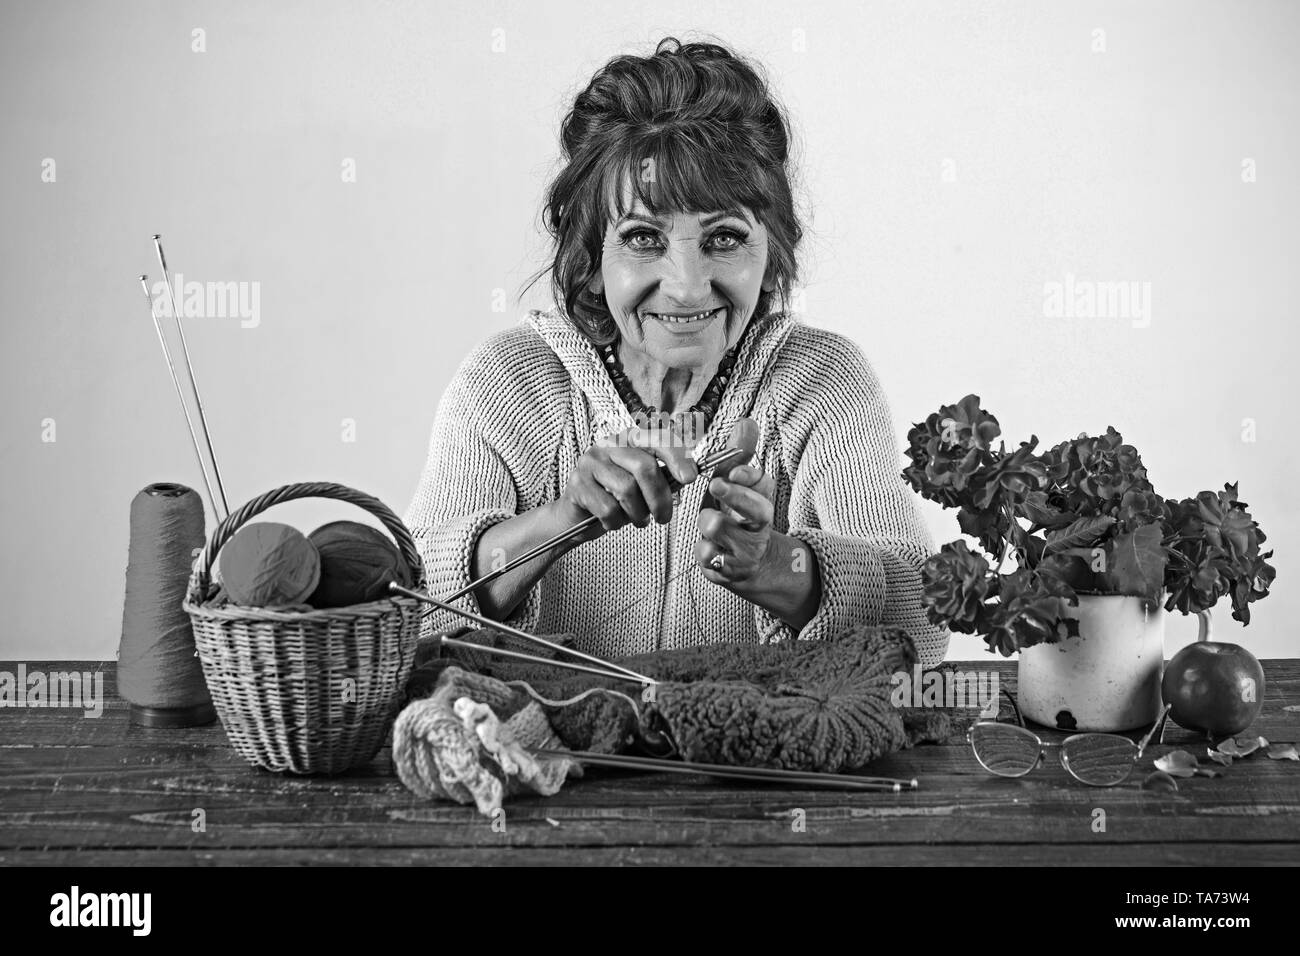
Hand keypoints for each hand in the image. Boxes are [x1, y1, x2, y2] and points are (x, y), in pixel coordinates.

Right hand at [554, 423, 698, 540]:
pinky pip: (607, 508)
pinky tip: (613, 522)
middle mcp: (608, 445)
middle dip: (659, 497)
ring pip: (626, 489)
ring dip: (637, 513)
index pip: (657, 439)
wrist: (574, 518)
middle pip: (644, 467)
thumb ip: (662, 478)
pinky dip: (616, 522)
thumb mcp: (641, 486)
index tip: (690, 478)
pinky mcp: (577, 485)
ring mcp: (590, 463)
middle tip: (663, 517)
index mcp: (628, 440)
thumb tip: (688, 475)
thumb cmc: (613, 499)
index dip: (677, 457)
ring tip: (637, 520)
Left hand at [695, 462, 776, 584]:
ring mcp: (746, 551)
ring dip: (707, 520)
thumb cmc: (734, 517)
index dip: (749, 477)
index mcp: (763, 503)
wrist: (746, 565)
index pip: (764, 485)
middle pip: (758, 511)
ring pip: (720, 528)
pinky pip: (707, 554)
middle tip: (716, 484)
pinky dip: (702, 548)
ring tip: (708, 519)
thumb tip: (747, 422)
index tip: (733, 471)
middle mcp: (760, 528)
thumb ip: (738, 455)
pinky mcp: (729, 571)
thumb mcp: (734, 487)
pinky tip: (707, 546)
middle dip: (736, 496)